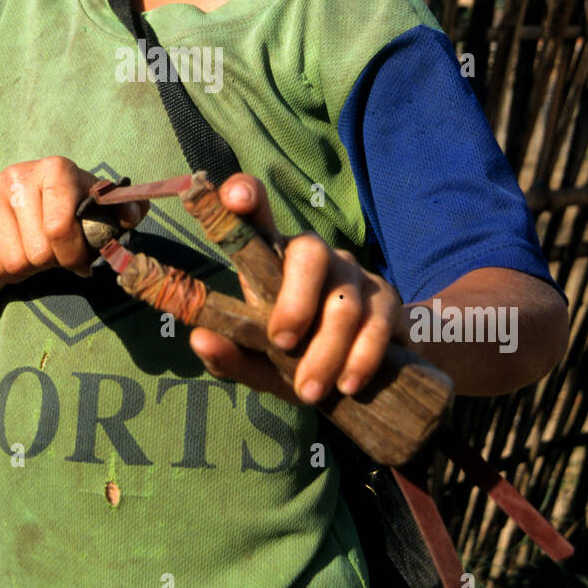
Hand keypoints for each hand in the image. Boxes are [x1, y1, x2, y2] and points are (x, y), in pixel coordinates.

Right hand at [0, 156, 147, 284]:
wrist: (17, 213)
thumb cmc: (67, 212)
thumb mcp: (98, 209)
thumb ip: (124, 210)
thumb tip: (133, 213)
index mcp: (56, 168)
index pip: (59, 228)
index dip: (73, 254)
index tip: (79, 261)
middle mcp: (19, 174)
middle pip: (37, 251)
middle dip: (50, 262)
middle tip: (53, 253)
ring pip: (14, 263)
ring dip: (29, 268)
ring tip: (34, 252)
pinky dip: (7, 272)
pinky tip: (14, 252)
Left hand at [188, 173, 406, 406]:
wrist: (361, 377)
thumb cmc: (297, 361)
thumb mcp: (261, 365)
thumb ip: (232, 355)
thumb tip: (200, 338)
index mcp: (273, 260)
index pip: (258, 215)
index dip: (247, 197)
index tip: (234, 199)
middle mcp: (314, 255)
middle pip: (310, 253)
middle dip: (296, 301)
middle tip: (280, 343)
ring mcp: (352, 273)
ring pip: (344, 300)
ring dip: (326, 351)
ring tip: (309, 391)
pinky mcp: (387, 298)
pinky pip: (378, 322)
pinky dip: (362, 357)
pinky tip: (349, 385)